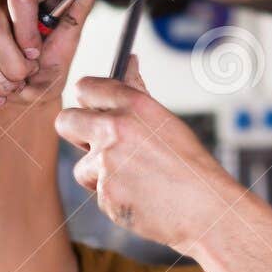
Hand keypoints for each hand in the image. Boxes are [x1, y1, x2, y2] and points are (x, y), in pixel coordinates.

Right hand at [0, 0, 103, 109]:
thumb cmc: (49, 66)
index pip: (19, 0)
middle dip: (14, 67)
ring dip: (0, 82)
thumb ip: (79, 9)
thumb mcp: (69, 42)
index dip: (27, 34)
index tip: (36, 54)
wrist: (26, 95)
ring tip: (13, 85)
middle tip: (25, 75)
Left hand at [54, 57, 240, 253]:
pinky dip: (113, 197)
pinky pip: (96, 193)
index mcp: (134, 105)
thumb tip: (128, 63)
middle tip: (95, 145)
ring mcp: (107, 162)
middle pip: (65, 121)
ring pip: (81, 166)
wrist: (205, 208)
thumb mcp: (166, 120)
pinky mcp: (105, 193)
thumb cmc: (190, 167)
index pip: (85, 88)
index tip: (91, 109)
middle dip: (75, 133)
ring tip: (133, 179)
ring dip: (98, 174)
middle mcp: (116, 129)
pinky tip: (138, 196)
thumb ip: (137, 94)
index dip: (86, 101)